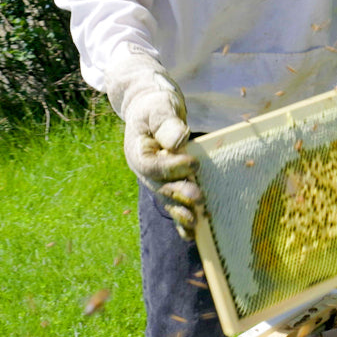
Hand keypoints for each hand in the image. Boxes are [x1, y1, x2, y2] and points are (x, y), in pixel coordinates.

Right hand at [104, 43, 204, 237]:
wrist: (152, 108)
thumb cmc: (156, 104)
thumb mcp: (160, 106)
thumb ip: (166, 122)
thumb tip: (177, 140)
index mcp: (137, 150)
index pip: (151, 165)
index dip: (171, 167)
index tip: (194, 163)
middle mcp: (144, 170)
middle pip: (159, 186)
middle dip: (179, 193)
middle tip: (199, 198)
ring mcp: (155, 179)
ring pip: (167, 199)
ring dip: (181, 211)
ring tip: (196, 220)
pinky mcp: (167, 183)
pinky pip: (172, 204)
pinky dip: (181, 219)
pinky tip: (193, 232)